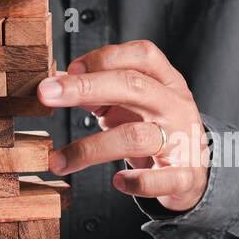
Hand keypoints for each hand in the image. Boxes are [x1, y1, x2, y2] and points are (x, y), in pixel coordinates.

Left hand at [37, 41, 209, 211]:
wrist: (193, 169)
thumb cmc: (155, 129)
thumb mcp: (131, 104)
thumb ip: (99, 92)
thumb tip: (54, 82)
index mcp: (165, 82)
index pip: (141, 55)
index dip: (104, 58)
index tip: (69, 70)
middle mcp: (175, 106)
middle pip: (133, 86)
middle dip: (86, 88)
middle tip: (45, 94)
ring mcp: (183, 140)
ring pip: (137, 136)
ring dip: (91, 149)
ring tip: (58, 160)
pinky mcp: (185, 175)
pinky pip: (163, 179)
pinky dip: (138, 182)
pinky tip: (118, 183)